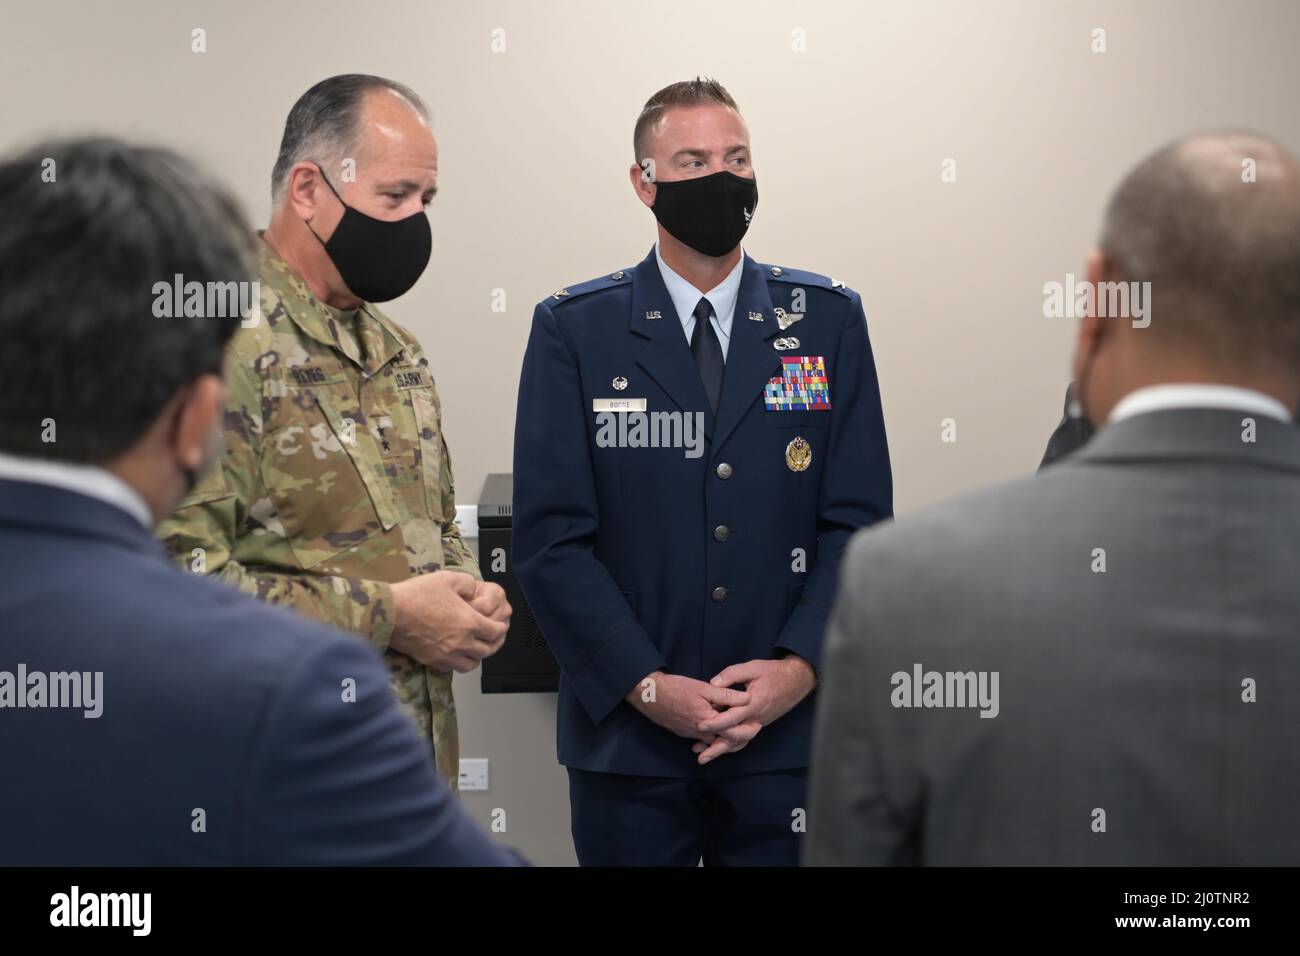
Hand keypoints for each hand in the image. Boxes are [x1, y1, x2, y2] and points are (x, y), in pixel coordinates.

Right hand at [390, 570, 508, 672]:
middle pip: (488, 650)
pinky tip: (457, 654)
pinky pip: (453, 668)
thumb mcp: (447, 578)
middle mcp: (462, 643)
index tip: (500, 625)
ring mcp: (447, 655)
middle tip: (494, 637)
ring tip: (477, 648)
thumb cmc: (417, 595)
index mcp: (469, 622)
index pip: (496, 632)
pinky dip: (460, 662)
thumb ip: (467, 583)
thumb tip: (473, 590)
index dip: (501, 628)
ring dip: (478, 656)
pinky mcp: (432, 661)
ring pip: (472, 664)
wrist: (390, 613)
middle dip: (494, 643)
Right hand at [625, 671, 749, 741]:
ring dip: (727, 739)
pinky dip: (713, 738)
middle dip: (740, 738)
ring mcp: (691, 735)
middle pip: (725, 741)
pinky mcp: (684, 733)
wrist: (650, 695)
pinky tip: (718, 731)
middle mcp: (700, 732)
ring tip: (739, 732)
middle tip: (752, 730)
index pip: (733, 732)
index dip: (747, 730)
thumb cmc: (676, 688)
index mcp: (708, 721)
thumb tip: (747, 698)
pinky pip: (703, 740)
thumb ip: (726, 695)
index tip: (757, 724)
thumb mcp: (703, 688)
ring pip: (713, 742)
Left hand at [692, 657, 816, 763]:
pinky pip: (743, 739)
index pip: (733, 718)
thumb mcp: (753, 667)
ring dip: (721, 749)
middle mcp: (756, 718)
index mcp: (754, 704)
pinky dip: (730, 745)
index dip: (716, 723)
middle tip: (698, 752)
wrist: (795, 682)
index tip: (700, 726)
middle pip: (735, 738)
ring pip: (739, 742)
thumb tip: (713, 684)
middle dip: (716, 746)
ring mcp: (758, 724)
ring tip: (703, 755)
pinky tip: (717, 747)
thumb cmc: (773, 673)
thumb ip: (732, 674)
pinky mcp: (757, 724)